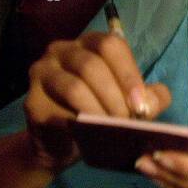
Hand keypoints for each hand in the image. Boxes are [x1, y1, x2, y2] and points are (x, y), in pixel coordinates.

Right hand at [24, 31, 171, 173]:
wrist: (62, 143)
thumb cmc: (99, 114)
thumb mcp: (129, 104)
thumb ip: (150, 98)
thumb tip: (155, 99)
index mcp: (90, 44)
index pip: (110, 45)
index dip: (128, 74)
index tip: (141, 105)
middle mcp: (63, 50)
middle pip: (91, 65)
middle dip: (115, 96)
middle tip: (127, 122)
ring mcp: (42, 73)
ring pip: (74, 87)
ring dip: (98, 111)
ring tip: (112, 129)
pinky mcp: (32, 101)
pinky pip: (56, 112)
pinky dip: (78, 125)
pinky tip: (91, 136)